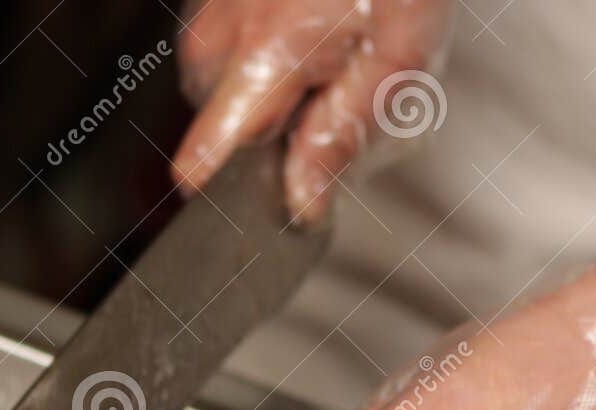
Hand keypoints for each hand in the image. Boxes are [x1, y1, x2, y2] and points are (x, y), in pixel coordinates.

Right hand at [172, 0, 452, 219]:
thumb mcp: (395, 66)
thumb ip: (340, 140)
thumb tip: (301, 205)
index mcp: (259, 63)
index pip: (199, 167)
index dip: (237, 197)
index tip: (277, 194)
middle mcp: (216, 43)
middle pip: (223, 138)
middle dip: (277, 141)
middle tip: (336, 102)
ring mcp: (208, 21)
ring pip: (227, 102)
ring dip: (276, 102)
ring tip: (330, 62)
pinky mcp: (212, 9)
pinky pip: (228, 64)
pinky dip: (269, 67)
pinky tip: (312, 39)